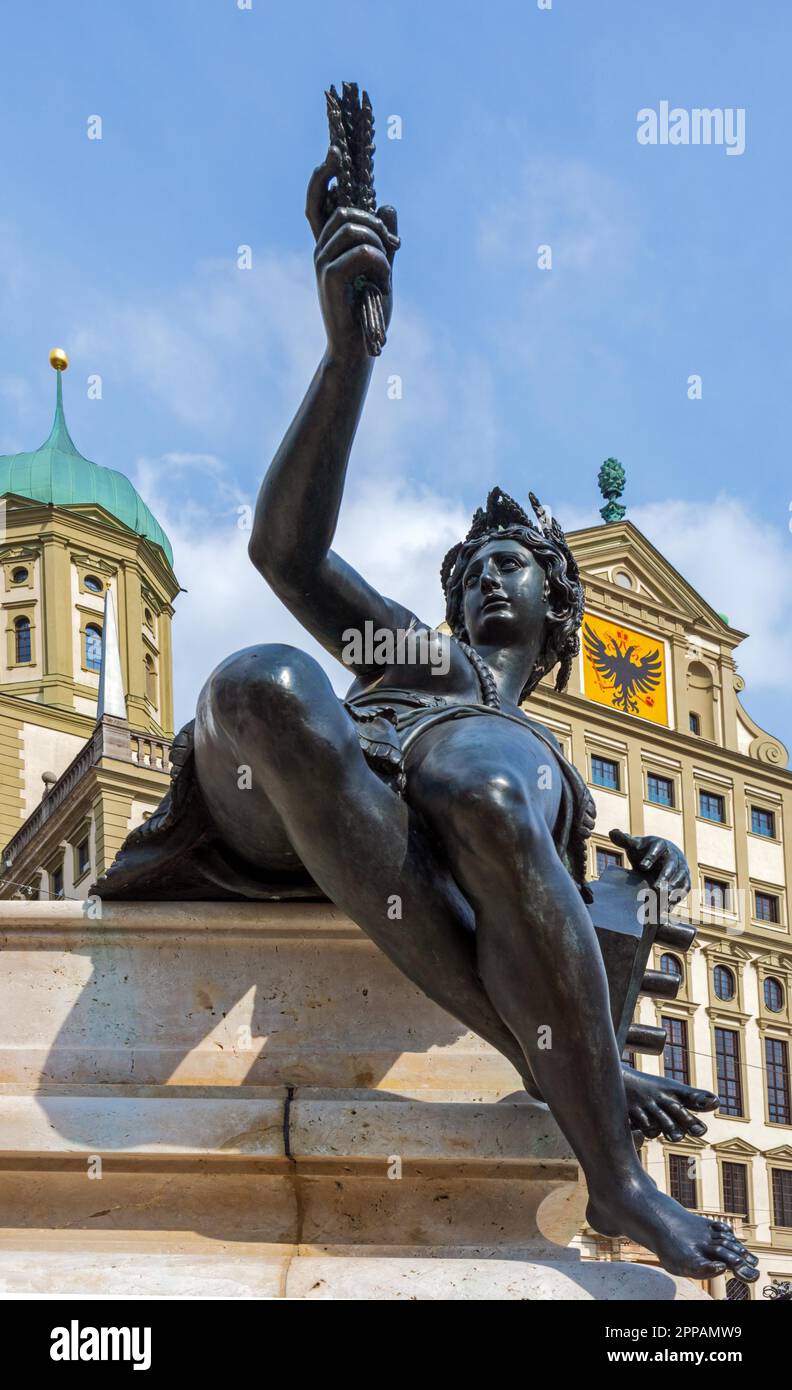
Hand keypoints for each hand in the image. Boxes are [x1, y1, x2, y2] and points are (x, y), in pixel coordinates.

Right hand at [306, 147, 399, 359]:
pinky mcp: (328, 277)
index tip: (335, 152)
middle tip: (394, 247)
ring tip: (387, 271)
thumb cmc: (368, 312)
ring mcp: (321, 262)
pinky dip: (380, 262)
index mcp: (329, 245)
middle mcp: (320, 249)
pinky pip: (361, 251)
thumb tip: (388, 206)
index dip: (322, 175)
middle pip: (347, 210)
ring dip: (380, 244)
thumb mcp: (383, 270)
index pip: (317, 200)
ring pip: (354, 227)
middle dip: (376, 223)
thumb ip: (385, 240)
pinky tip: (383, 283)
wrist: (357, 349)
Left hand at [609, 829, 690, 897]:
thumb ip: (624, 840)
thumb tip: (612, 832)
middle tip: (656, 887)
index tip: (642, 866)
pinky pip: (684, 888)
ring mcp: (681, 867)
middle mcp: (674, 855)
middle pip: (671, 865)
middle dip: (664, 876)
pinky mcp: (685, 878)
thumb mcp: (635, 845)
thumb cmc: (645, 851)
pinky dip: (678, 897)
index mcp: (661, 844)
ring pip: (680, 877)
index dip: (650, 857)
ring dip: (673, 888)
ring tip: (663, 898)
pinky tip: (668, 907)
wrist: (663, 856)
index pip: (657, 849)